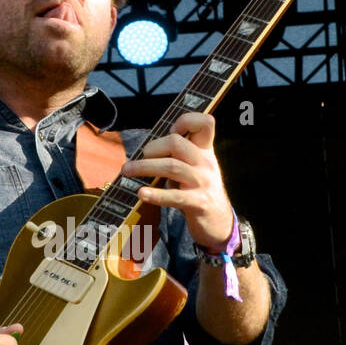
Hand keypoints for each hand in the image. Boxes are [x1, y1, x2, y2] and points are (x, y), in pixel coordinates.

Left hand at [119, 112, 233, 252]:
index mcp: (205, 151)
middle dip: (152, 148)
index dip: (185, 121)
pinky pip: (175, 196)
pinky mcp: (198, 203)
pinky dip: (156, 194)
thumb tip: (145, 148)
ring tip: (126, 170)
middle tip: (140, 157)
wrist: (219, 222)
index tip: (169, 132)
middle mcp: (206, 163)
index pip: (205, 123)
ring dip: (144, 167)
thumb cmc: (198, 191)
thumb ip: (178, 155)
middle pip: (176, 143)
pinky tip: (142, 193)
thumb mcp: (194, 168)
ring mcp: (203, 183)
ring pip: (171, 167)